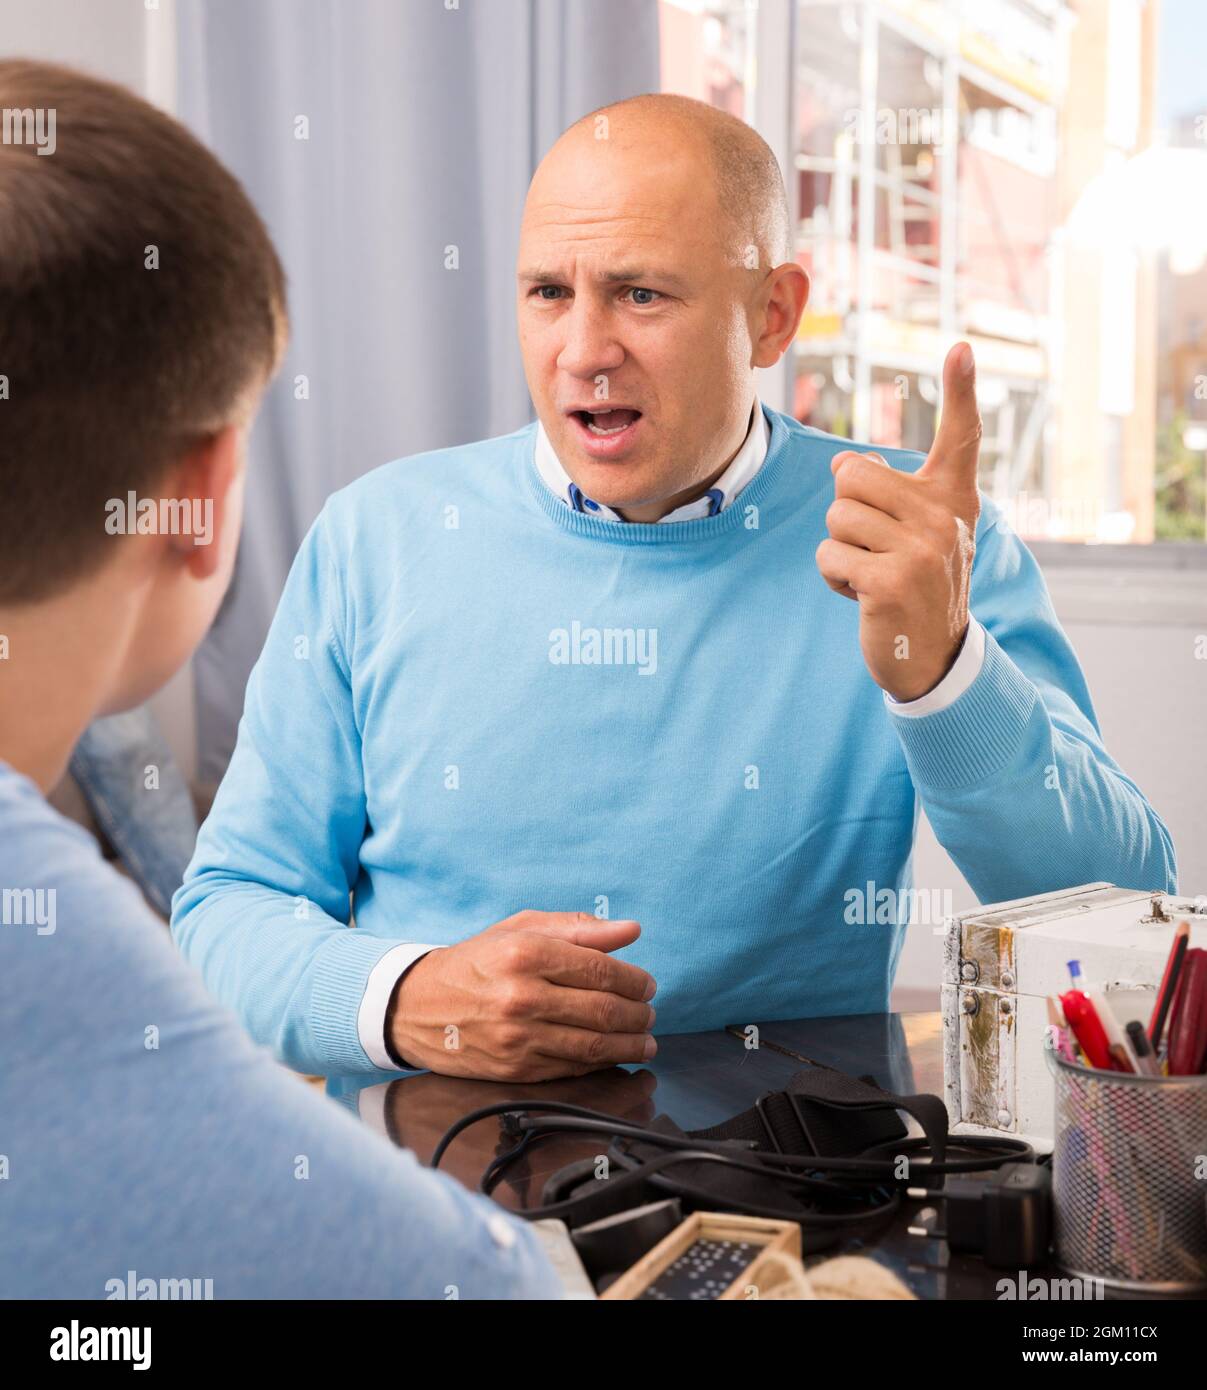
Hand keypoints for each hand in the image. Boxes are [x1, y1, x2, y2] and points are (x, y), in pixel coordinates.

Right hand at [386, 911, 657, 1080]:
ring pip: (594, 1046)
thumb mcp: (520, 928)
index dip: (634, 980)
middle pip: (604, 1010)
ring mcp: (518, 1039)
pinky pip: (572, 1069)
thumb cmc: (475, 961)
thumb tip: (630, 930)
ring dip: (631, 1045)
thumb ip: (579, 928)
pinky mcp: (514, 1071)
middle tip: (650, 1012)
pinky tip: (614, 1055)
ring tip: (645, 1039)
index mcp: (525, 954)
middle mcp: (522, 997)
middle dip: (639, 1014)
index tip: (648, 984)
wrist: (415, 1006)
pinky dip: (601, 1064)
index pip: (600, 969)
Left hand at [815, 342, 981, 701]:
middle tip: (876, 548)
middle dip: (847, 514)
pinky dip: (833, 577)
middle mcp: (944, 517)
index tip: (962, 347)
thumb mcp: (916, 533)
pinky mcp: (891, 581)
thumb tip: (844, 464)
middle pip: (853, 477)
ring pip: (836, 518)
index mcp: (952, 498)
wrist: (932, 655)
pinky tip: (863, 595)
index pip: (961, 436)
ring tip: (871, 573)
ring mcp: (922, 550)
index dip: (961, 389)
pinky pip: (829, 556)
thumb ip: (889, 493)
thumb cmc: (914, 584)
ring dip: (840, 549)